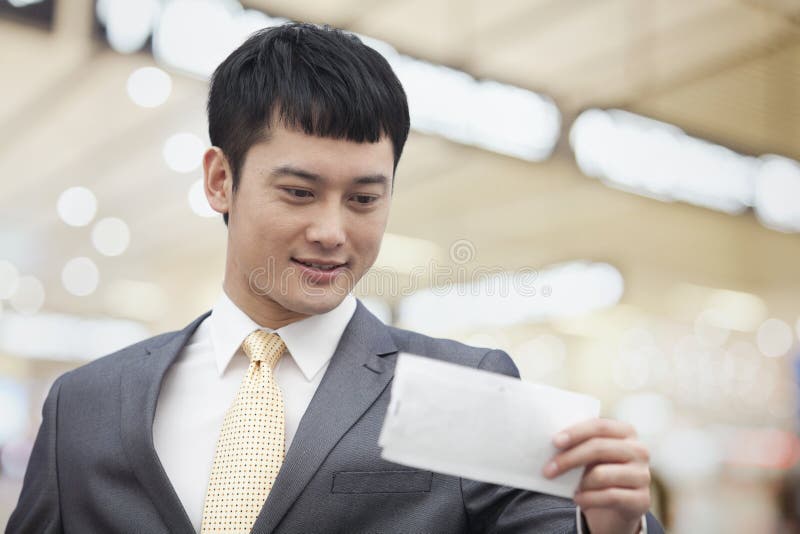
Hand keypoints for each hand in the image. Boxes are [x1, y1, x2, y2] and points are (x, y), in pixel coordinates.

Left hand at [542, 418, 650, 533]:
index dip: (576, 432)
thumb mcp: (591, 455)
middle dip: (569, 458)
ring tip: (566, 486)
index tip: (554, 442)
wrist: (618, 505)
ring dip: (579, 482)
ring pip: (602, 474)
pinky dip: (589, 498)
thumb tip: (550, 446)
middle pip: (599, 448)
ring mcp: (643, 475)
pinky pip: (610, 496)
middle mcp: (639, 450)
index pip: (599, 426)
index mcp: (626, 432)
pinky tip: (578, 498)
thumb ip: (578, 445)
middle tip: (548, 470)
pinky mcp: (642, 499)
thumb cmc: (598, 471)